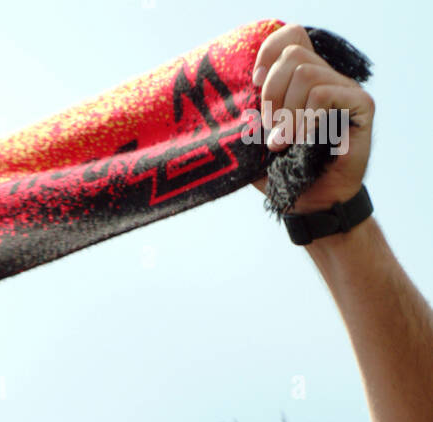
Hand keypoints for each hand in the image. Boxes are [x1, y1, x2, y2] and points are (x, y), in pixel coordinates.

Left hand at [250, 24, 374, 213]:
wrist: (314, 206)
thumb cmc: (288, 175)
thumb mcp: (259, 144)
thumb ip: (251, 118)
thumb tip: (237, 98)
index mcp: (304, 80)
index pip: (291, 36)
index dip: (269, 50)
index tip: (255, 82)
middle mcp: (327, 78)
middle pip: (294, 56)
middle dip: (272, 94)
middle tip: (269, 129)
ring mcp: (346, 89)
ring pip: (307, 74)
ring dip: (287, 113)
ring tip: (283, 143)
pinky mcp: (362, 104)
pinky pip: (325, 93)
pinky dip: (306, 119)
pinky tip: (301, 142)